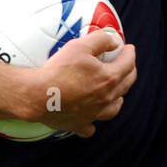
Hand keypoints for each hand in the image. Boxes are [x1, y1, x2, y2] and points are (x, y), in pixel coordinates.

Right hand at [20, 29, 136, 137]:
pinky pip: (90, 127)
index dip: (130, 53)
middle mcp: (105, 98)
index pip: (128, 63)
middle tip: (126, 65)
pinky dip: (93, 122)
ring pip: (114, 108)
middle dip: (129, 72)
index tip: (128, 48)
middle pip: (126, 85)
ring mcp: (93, 113)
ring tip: (116, 93)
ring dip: (118, 98)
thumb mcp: (80, 46)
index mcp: (108, 78)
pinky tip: (91, 118)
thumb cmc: (57, 71)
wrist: (37, 95)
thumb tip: (114, 41)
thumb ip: (101, 40)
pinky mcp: (79, 124)